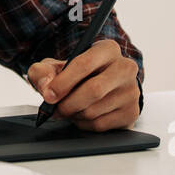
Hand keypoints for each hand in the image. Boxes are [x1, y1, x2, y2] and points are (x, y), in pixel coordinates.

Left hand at [26, 40, 141, 131]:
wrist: (98, 86)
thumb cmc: (76, 74)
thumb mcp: (55, 66)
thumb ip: (43, 71)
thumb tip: (46, 86)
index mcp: (107, 49)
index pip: (84, 64)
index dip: (63, 82)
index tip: (49, 95)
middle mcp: (125, 67)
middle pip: (93, 90)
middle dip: (68, 103)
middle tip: (55, 109)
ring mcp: (131, 91)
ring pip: (94, 110)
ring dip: (74, 115)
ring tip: (70, 109)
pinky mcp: (131, 112)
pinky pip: (100, 125)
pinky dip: (83, 124)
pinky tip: (82, 116)